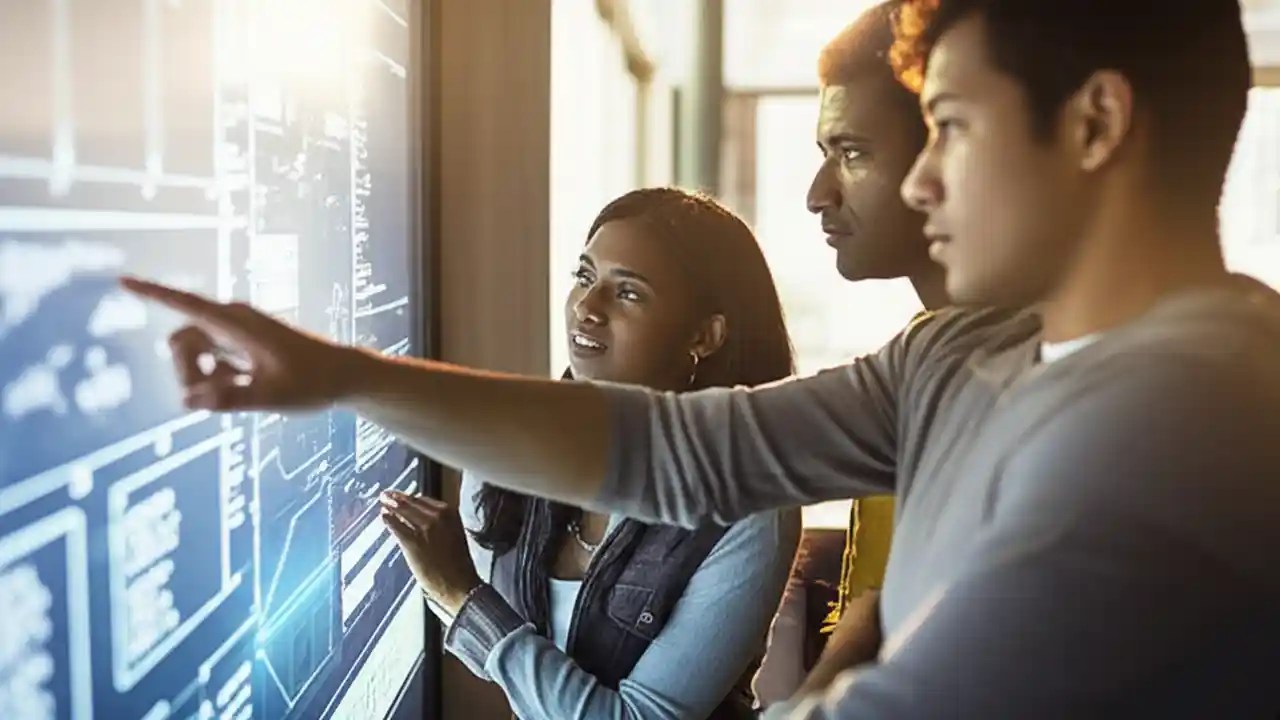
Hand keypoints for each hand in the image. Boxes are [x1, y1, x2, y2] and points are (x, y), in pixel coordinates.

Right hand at [120, 276, 366, 410]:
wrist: (343, 376)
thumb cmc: (313, 383)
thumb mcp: (273, 397)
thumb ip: (231, 399)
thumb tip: (190, 400)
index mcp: (238, 322)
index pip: (187, 304)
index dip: (153, 293)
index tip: (122, 281)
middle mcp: (233, 320)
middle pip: (182, 341)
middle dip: (185, 371)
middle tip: (211, 401)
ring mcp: (237, 332)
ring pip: (194, 352)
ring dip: (201, 378)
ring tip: (235, 394)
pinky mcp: (241, 345)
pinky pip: (210, 360)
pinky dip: (215, 378)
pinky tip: (243, 388)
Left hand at [379, 491, 480, 613]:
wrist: (458, 584)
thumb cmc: (458, 564)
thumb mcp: (454, 535)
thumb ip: (441, 524)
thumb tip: (423, 520)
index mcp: (450, 514)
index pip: (425, 500)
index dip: (412, 498)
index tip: (404, 496)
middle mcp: (437, 517)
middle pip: (412, 502)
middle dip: (397, 497)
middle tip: (386, 494)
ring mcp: (424, 528)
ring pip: (403, 511)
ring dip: (390, 505)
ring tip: (383, 502)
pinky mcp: (412, 541)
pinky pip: (396, 525)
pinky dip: (388, 520)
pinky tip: (383, 517)